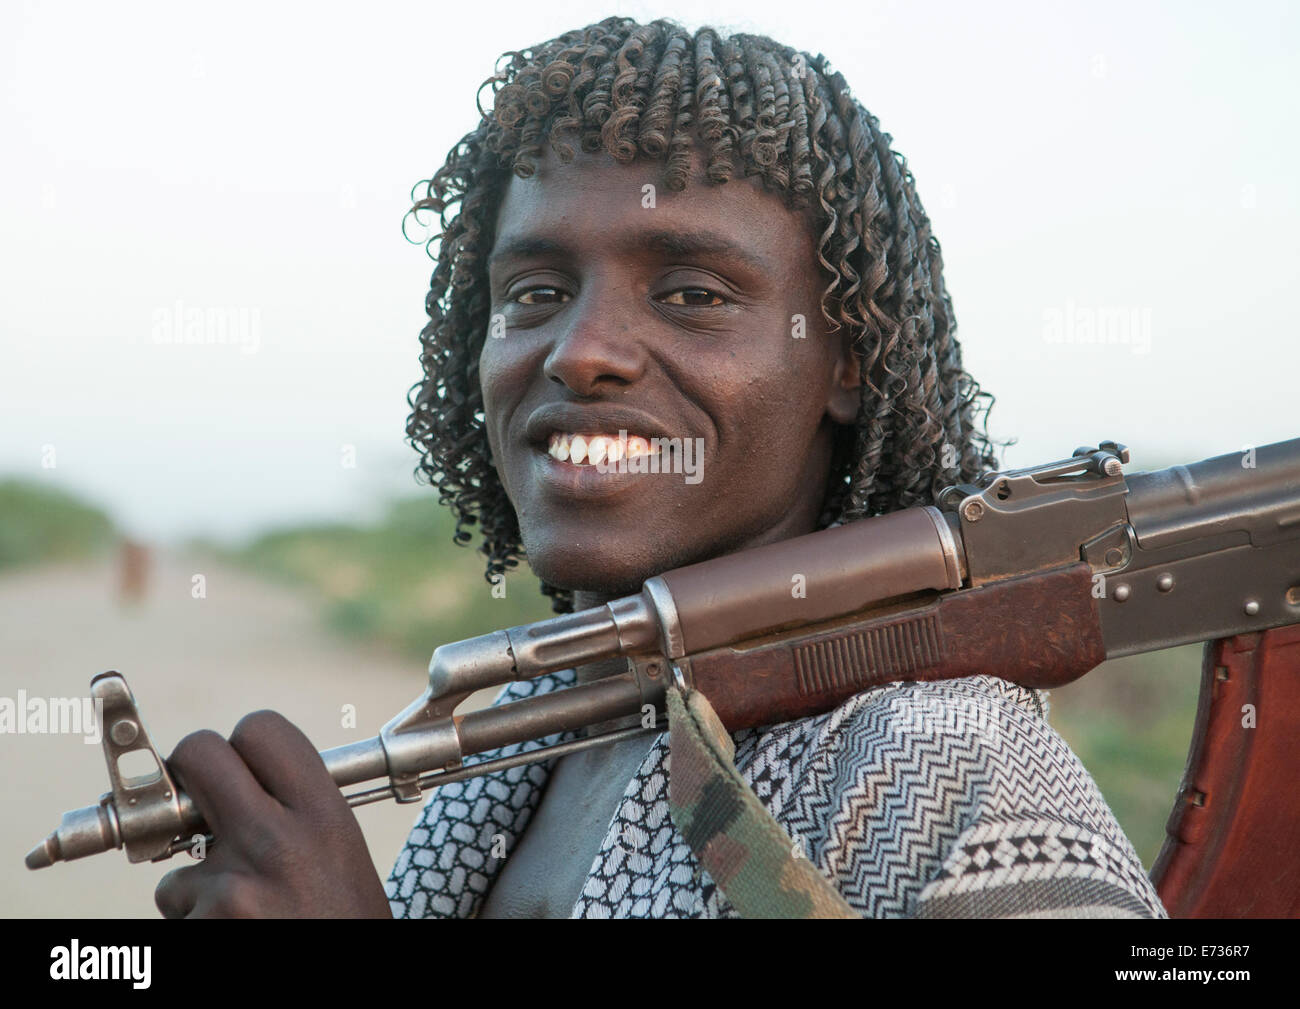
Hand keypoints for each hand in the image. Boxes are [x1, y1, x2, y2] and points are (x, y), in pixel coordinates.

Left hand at [154, 710, 391, 917]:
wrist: (353, 991)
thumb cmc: (345, 923)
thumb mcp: (341, 853)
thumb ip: (297, 812)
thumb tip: (230, 782)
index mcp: (324, 815)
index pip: (263, 730)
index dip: (241, 742)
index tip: (239, 764)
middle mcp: (279, 839)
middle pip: (199, 754)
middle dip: (186, 774)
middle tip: (196, 802)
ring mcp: (234, 885)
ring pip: (176, 857)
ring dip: (196, 884)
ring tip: (245, 912)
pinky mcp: (204, 925)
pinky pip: (176, 908)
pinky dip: (195, 925)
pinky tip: (236, 935)